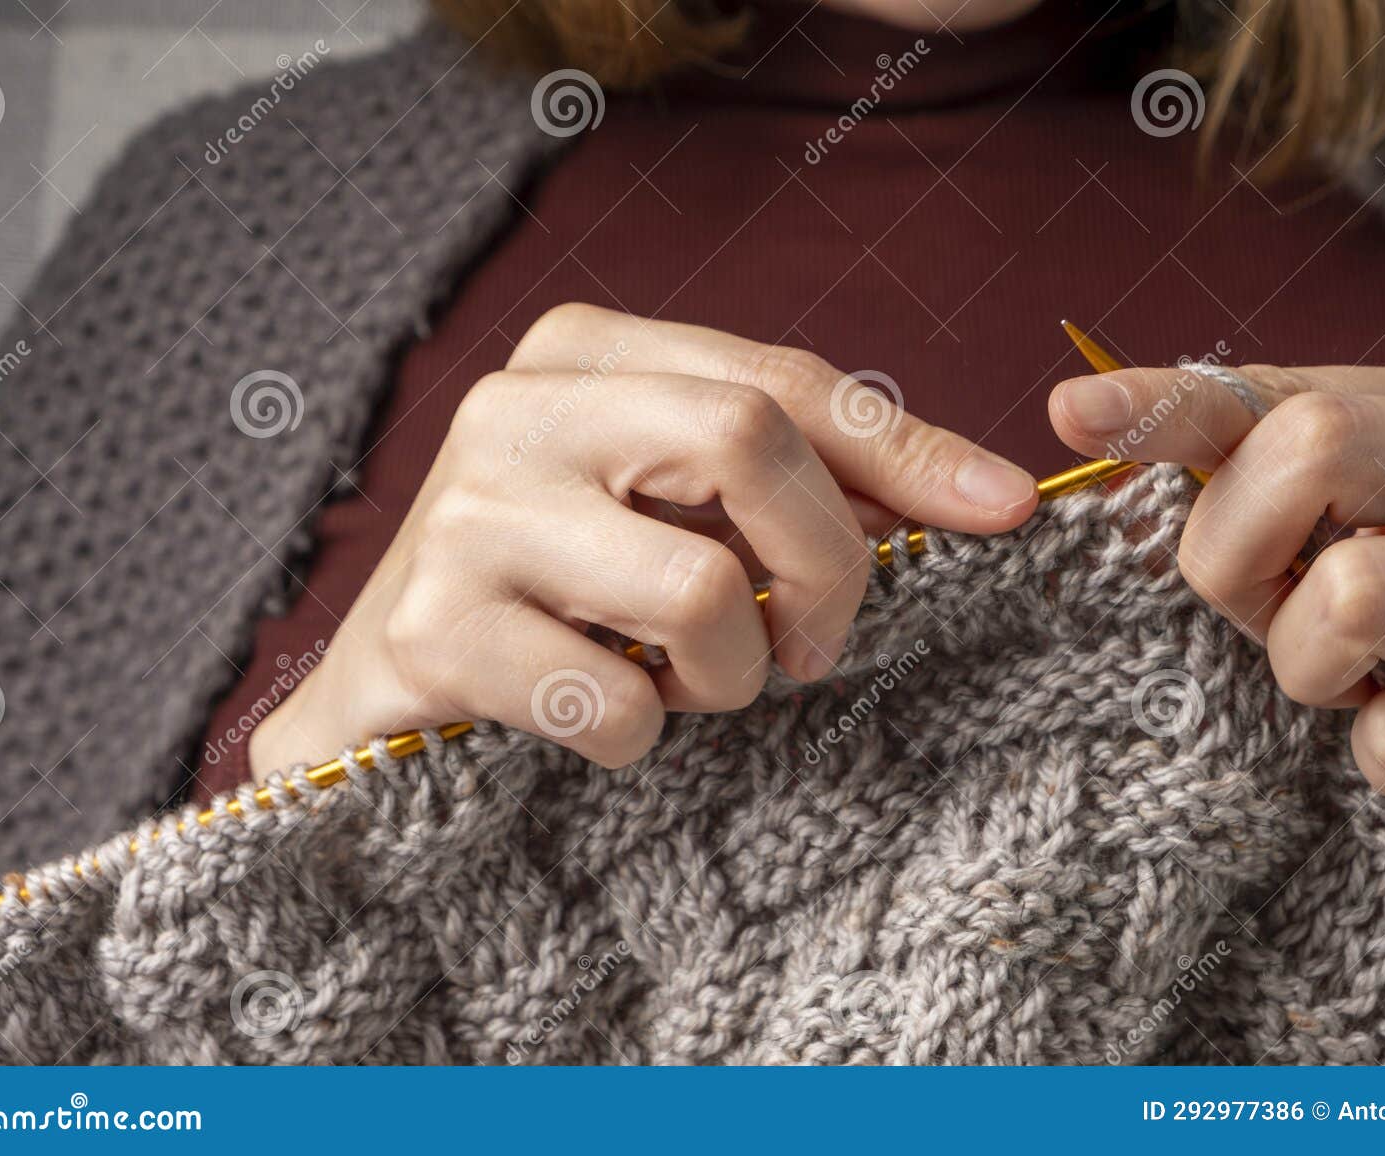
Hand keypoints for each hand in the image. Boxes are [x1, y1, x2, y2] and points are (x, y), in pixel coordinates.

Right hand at [250, 304, 1038, 777]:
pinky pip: (619, 704)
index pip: (779, 379)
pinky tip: (599, 719)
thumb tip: (978, 496)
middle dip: (828, 564)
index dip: (905, 448)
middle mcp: (515, 407)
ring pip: (700, 587)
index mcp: (583, 353)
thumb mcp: (670, 505)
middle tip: (817, 646)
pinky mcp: (432, 629)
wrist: (382, 690)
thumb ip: (792, 481)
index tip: (1001, 511)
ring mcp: (465, 515)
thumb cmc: (560, 592)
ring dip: (730, 674)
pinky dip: (643, 736)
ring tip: (682, 686)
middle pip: (746, 440)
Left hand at [1051, 361, 1384, 794]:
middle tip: (1275, 599)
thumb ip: (1261, 452)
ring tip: (1364, 669)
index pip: (1273, 386)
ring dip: (1310, 665)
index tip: (1066, 413)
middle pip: (1306, 452)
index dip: (1163, 400)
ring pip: (1347, 600)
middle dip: (1237, 552)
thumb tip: (1083, 415)